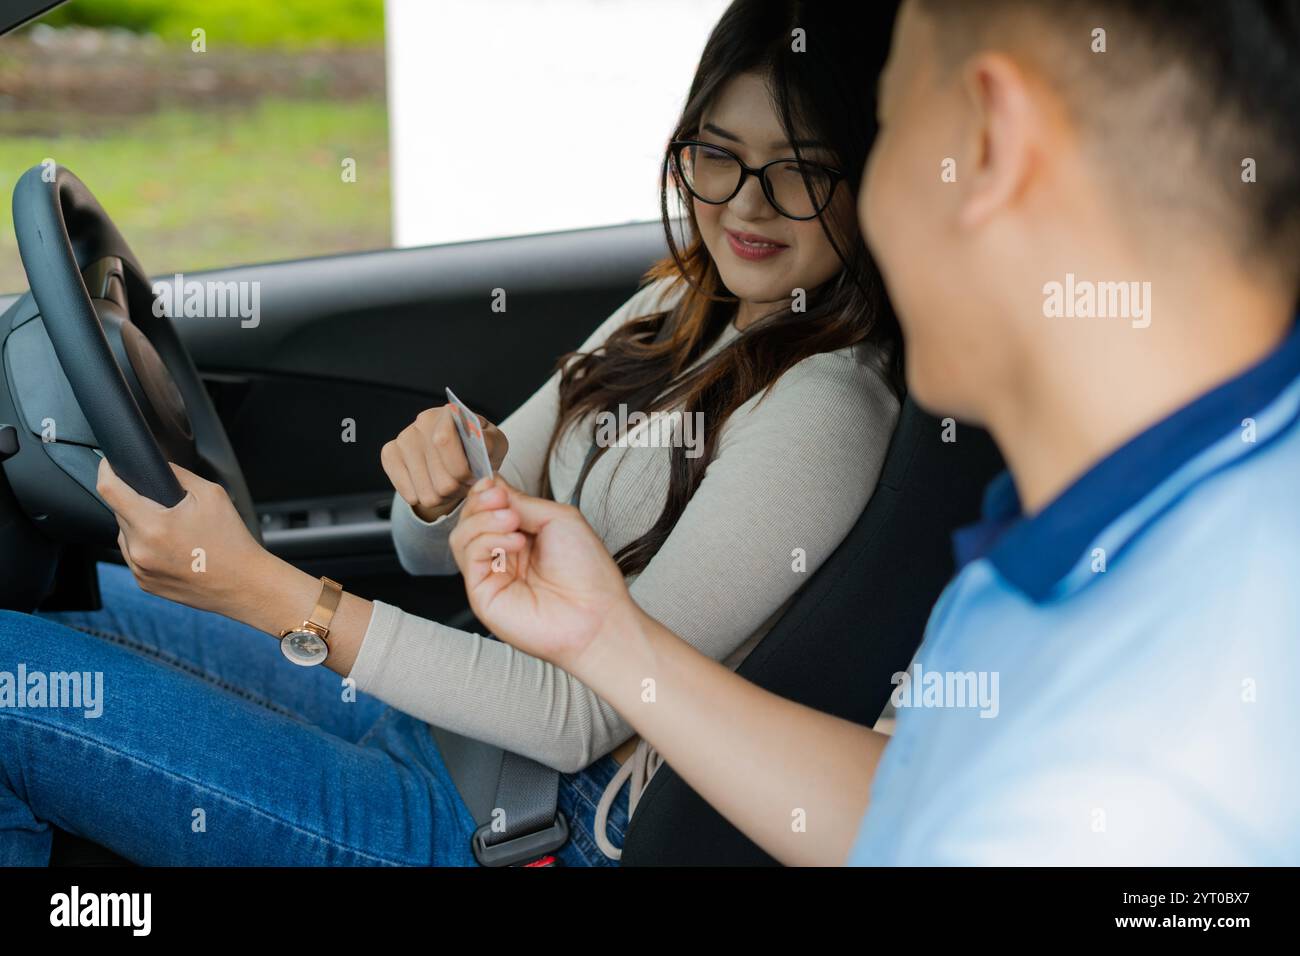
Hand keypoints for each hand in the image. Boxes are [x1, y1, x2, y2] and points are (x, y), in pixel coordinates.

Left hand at [96, 456, 268, 614]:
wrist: (245, 585)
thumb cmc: (232, 542)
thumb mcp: (212, 494)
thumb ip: (178, 475)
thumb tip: (156, 467)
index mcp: (153, 525)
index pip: (110, 490)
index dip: (106, 470)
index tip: (110, 464)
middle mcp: (140, 550)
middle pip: (119, 512)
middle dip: (137, 502)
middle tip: (170, 507)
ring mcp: (140, 570)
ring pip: (125, 534)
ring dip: (140, 525)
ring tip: (175, 531)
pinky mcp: (144, 583)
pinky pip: (134, 555)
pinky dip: (147, 546)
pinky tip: (174, 548)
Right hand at [381, 406, 507, 521]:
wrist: (457, 456)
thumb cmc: (478, 451)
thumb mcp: (494, 445)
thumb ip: (491, 443)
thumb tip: (479, 446)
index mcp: (450, 413)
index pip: (444, 441)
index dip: (461, 469)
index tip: (472, 478)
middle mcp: (423, 421)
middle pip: (440, 477)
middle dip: (457, 489)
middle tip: (464, 485)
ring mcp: (404, 438)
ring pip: (426, 492)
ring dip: (443, 497)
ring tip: (451, 487)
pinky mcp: (390, 454)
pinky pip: (409, 494)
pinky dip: (424, 498)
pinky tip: (432, 486)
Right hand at [449, 476, 633, 671]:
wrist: (596, 615)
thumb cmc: (587, 572)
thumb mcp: (558, 519)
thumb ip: (522, 502)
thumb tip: (493, 485)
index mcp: (522, 536)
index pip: (486, 508)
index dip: (485, 492)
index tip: (494, 484)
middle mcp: (503, 556)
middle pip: (469, 519)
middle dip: (481, 502)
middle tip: (501, 500)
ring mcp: (491, 575)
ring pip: (462, 536)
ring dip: (483, 520)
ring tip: (512, 521)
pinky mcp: (482, 594)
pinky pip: (469, 557)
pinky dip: (487, 540)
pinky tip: (514, 542)